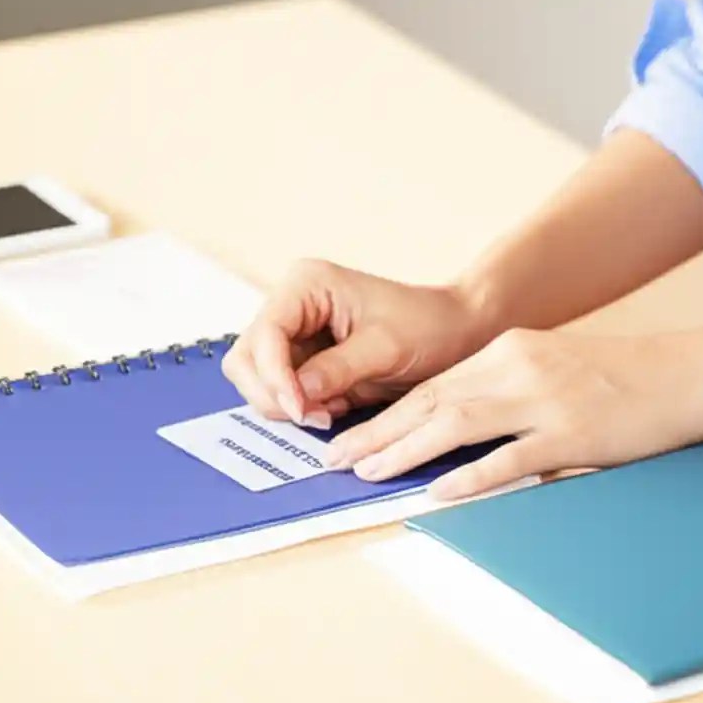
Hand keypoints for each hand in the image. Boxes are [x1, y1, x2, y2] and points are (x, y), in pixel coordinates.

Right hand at [221, 259, 497, 427]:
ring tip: (330, 412)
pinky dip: (300, 406)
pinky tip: (334, 406)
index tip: (301, 409)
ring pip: (256, 378)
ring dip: (286, 404)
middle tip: (315, 418)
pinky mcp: (302, 357)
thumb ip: (337, 369)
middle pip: (247, 359)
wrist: (455, 331)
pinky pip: (281, 390)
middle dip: (274, 394)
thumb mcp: (385, 348)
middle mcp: (290, 303)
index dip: (274, 377)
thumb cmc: (428, 326)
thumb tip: (297, 394)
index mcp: (306, 284)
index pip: (265, 335)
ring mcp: (293, 331)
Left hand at [325, 327, 702, 498]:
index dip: (383, 415)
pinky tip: (438, 492)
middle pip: (429, 403)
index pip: (430, 387)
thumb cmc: (619, 376)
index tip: (347, 439)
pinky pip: (510, 458)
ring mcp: (543, 400)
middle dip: (376, 433)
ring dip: (404, 451)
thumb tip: (454, 433)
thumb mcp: (551, 366)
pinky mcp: (572, 434)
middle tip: (333, 459)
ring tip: (365, 472)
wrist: (686, 374)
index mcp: (507, 351)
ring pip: (456, 425)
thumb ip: (504, 391)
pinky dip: (470, 476)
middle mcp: (516, 368)